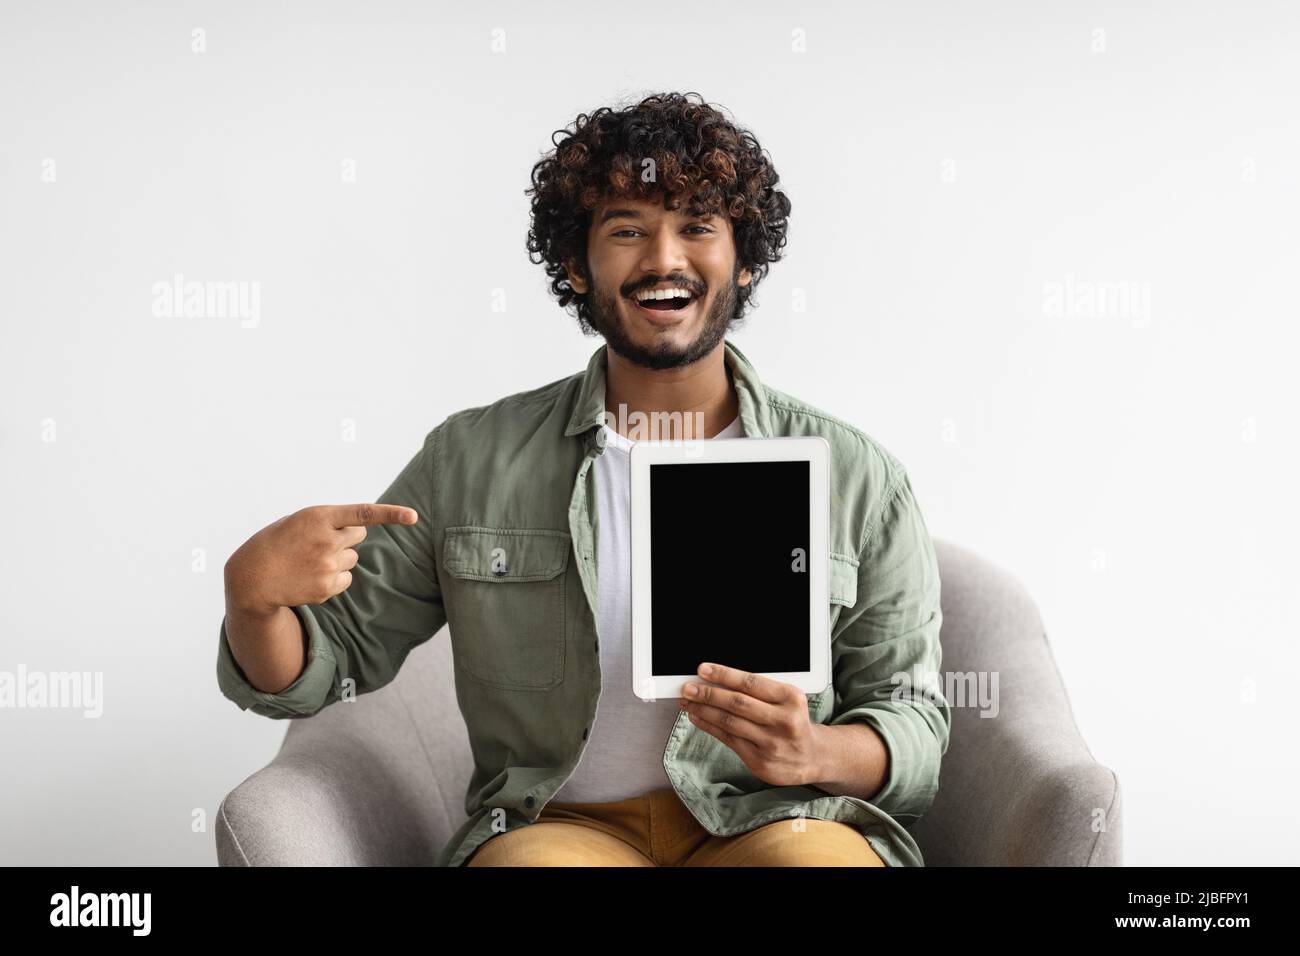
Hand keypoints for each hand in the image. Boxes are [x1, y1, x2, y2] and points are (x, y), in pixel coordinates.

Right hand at [224, 503, 417, 615]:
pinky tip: (310, 576)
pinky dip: (334, 578)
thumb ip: (328, 521)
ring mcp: (328, 565)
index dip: (391, 514)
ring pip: (352, 558)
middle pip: (359, 536)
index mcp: (318, 516)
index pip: (363, 513)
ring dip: (338, 558)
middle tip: (319, 541)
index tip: (414, 516)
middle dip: (346, 537)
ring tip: (309, 561)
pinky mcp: (328, 588)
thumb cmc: (275, 543)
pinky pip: (346, 578)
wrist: (253, 577)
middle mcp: (327, 540)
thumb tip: (360, 530)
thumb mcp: (298, 521)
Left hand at [679, 662, 825, 787]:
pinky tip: (697, 717)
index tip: (703, 669)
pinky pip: (728, 739)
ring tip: (688, 701)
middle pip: (737, 703)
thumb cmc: (793, 721)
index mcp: (791, 698)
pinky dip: (709, 727)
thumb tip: (720, 680)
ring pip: (730, 722)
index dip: (724, 675)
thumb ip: (761, 691)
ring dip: (704, 710)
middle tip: (688, 687)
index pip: (751, 683)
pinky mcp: (760, 760)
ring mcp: (771, 743)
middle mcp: (783, 721)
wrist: (812, 757)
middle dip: (708, 693)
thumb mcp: (788, 699)